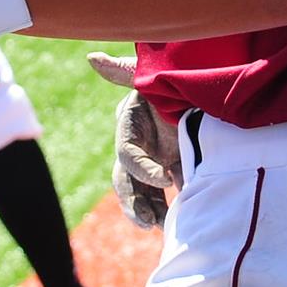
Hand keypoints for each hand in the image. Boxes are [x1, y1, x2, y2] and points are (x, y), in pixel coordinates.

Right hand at [87, 52, 181, 229]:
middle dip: (134, 203)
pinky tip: (186, 217)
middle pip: (127, 182)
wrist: (194, 82)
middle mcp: (138, 147)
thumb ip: (123, 70)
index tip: (166, 177)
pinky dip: (175, 205)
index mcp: (130, 127)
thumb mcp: (148, 74)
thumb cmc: (168, 75)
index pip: (128, 154)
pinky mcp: (173, 165)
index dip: (142, 168)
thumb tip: (92, 58)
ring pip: (144, 193)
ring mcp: (155, 159)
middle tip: (148, 222)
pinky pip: (169, 190)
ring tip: (164, 228)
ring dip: (152, 212)